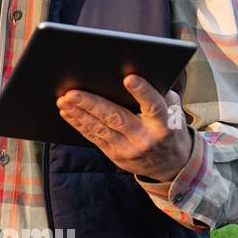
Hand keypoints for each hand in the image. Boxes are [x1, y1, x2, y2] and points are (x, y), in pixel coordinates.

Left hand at [55, 74, 192, 181]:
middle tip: (72, 92)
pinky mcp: (116, 155)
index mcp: (164, 124)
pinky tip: (68, 113)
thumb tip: (133, 72)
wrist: (172, 165)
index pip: (154, 106)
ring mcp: (129, 149)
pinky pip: (94, 137)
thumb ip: (158, 94)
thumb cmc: (169, 127)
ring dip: (79, 113)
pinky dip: (80, 124)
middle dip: (92, 104)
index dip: (143, 92)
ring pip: (100, 128)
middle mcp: (146, 138)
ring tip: (64, 100)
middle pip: (116, 118)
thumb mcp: (173, 111)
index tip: (129, 78)